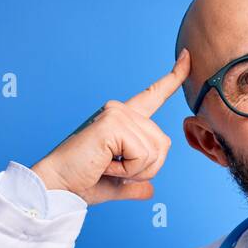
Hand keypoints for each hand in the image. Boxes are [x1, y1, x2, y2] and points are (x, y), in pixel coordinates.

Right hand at [31, 49, 190, 205]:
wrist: (60, 188)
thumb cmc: (84, 183)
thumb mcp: (118, 185)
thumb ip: (136, 185)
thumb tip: (150, 192)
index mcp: (124, 119)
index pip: (154, 95)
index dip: (173, 78)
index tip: (187, 56)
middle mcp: (121, 110)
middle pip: (164, 143)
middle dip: (147, 168)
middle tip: (114, 170)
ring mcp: (117, 114)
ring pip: (156, 151)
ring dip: (136, 171)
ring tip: (108, 167)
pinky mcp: (113, 124)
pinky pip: (143, 155)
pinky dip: (128, 170)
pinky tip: (105, 166)